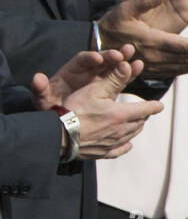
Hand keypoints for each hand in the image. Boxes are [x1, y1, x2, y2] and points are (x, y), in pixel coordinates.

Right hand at [30, 43, 162, 158]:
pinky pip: (120, 150)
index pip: (146, 109)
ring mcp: (113, 143)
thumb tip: (128, 66)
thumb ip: (113, 79)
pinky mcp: (103, 152)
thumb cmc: (74, 110)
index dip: (153, 106)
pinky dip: (126, 146)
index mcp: (121, 114)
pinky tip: (127, 144)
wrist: (59, 134)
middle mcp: (121, 130)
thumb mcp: (93, 90)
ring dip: (136, 128)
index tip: (159, 105)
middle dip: (143, 116)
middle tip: (144, 111)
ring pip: (131, 135)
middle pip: (140, 123)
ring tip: (136, 123)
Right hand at [98, 0, 187, 77]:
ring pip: (181, 66)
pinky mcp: (150, 71)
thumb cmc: (112, 25)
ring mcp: (152, 66)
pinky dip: (185, 68)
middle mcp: (154, 56)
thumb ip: (146, 1)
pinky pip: (173, 72)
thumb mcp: (125, 9)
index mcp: (151, 40)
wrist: (97, 44)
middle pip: (185, 58)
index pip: (182, 45)